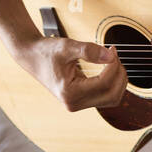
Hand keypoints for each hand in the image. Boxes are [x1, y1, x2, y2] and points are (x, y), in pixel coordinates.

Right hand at [14, 36, 128, 111]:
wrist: (32, 56)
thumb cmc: (47, 51)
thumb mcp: (67, 46)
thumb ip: (89, 50)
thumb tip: (110, 56)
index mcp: (70, 93)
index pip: (104, 84)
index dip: (114, 65)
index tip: (113, 49)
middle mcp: (74, 103)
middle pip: (112, 95)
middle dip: (119, 74)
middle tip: (114, 54)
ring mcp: (78, 104)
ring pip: (112, 98)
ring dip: (118, 79)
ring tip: (112, 59)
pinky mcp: (81, 100)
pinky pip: (105, 96)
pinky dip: (112, 82)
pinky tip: (108, 66)